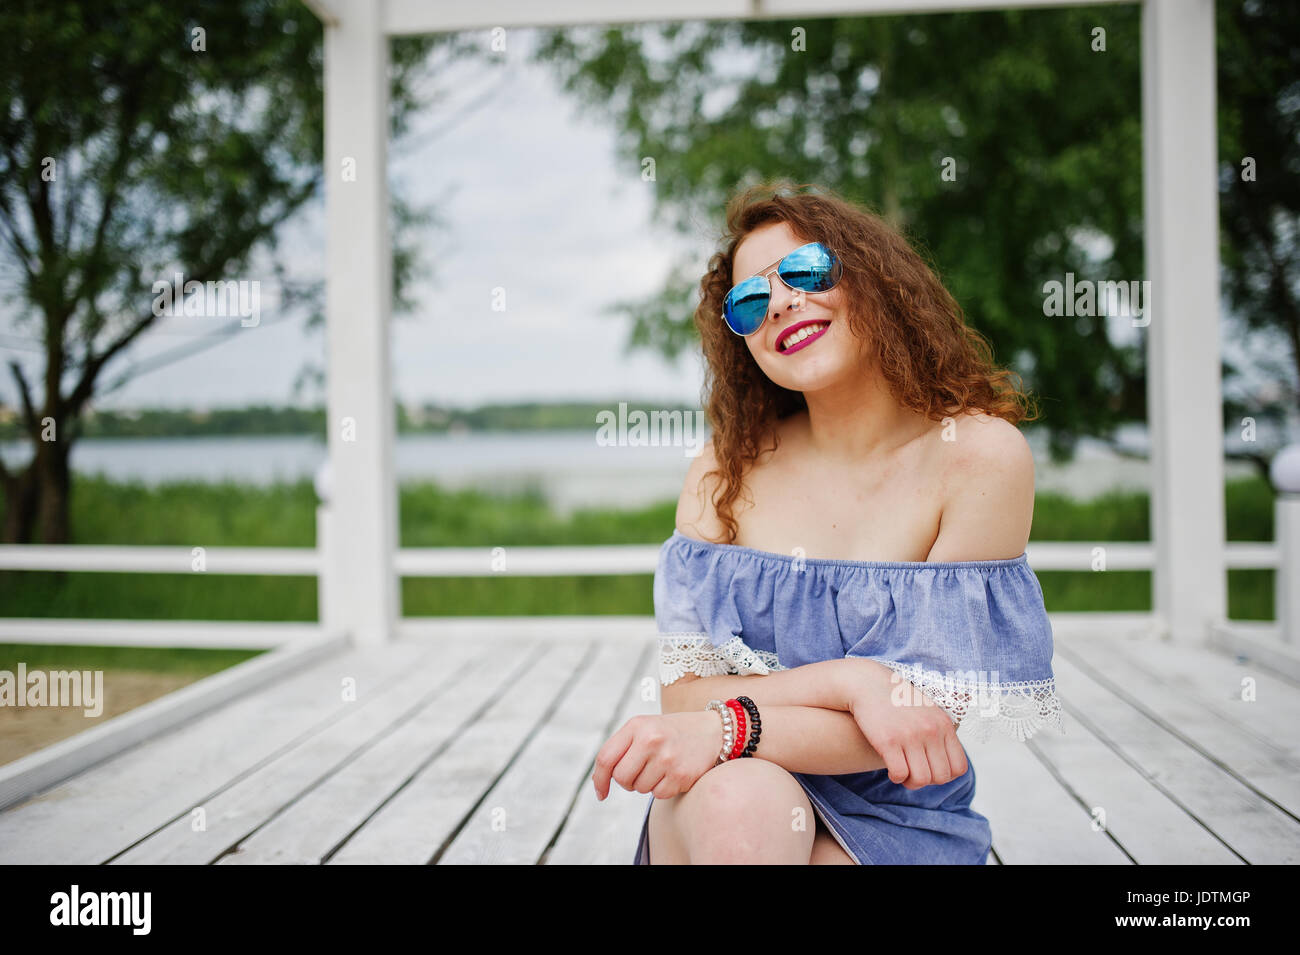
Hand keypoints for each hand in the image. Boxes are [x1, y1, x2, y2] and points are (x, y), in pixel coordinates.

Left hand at [591, 710, 722, 800]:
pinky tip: (674, 773)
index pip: (606, 758)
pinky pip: (658, 795)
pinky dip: (663, 789)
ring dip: (647, 783)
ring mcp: (666, 758)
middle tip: (642, 771)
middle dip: (627, 781)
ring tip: (662, 766)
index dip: (599, 780)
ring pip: (639, 788)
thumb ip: (622, 748)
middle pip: (621, 778)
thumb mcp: (645, 728)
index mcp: (637, 725)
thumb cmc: (672, 733)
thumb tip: (599, 782)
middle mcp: (650, 739)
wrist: (713, 731)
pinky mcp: (680, 775)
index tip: (601, 793)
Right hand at [841, 658, 967, 789]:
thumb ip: (941, 732)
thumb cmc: (899, 701)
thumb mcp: (929, 710)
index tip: (931, 770)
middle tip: (914, 774)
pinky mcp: (888, 741)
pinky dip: (896, 777)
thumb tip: (948, 762)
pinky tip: (891, 769)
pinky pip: (899, 773)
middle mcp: (930, 731)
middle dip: (927, 781)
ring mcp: (910, 736)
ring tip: (903, 773)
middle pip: (941, 777)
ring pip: (921, 779)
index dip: (946, 776)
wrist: (869, 684)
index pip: (958, 767)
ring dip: (911, 782)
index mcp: (944, 725)